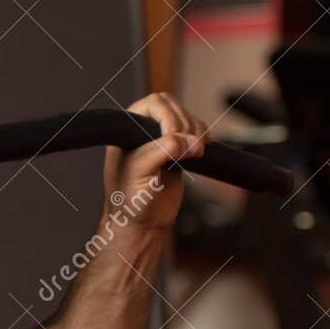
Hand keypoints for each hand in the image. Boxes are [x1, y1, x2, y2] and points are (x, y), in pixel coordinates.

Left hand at [103, 92, 210, 230]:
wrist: (142, 223)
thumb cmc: (130, 202)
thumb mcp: (141, 174)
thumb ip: (161, 151)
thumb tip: (188, 141)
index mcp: (126, 131)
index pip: (153, 104)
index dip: (168, 118)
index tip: (173, 140)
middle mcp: (142, 131)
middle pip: (173, 106)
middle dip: (184, 125)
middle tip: (185, 150)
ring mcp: (161, 139)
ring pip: (187, 117)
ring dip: (195, 132)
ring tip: (190, 154)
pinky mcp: (178, 149)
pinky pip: (197, 131)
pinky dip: (202, 138)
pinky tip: (197, 153)